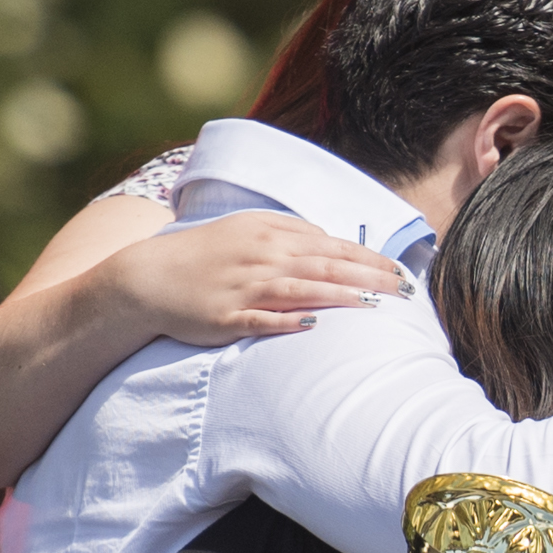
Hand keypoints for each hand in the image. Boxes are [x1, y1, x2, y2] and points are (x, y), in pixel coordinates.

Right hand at [96, 211, 409, 346]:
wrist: (148, 278)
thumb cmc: (203, 255)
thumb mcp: (245, 229)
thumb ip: (287, 231)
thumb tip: (327, 239)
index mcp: (268, 235)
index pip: (330, 246)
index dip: (368, 258)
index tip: (400, 271)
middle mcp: (261, 258)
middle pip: (325, 266)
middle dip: (368, 277)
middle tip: (404, 290)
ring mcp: (244, 288)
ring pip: (301, 289)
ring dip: (339, 295)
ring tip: (374, 304)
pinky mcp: (227, 317)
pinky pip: (262, 319)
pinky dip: (288, 319)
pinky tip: (313, 323)